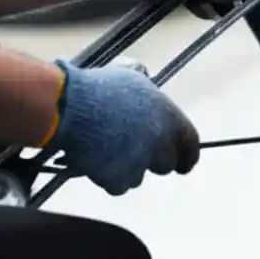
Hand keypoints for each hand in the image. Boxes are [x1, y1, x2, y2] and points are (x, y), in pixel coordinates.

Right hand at [47, 61, 199, 195]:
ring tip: (106, 149)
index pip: (191, 144)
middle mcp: (159, 142)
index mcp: (168, 117)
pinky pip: (118, 185)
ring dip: (127, 168)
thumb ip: (144, 82)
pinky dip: (108, 177)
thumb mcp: (129, 76)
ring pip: (139, 176)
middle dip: (151, 160)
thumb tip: (144, 73)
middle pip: (165, 164)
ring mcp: (139, 163)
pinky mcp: (118, 179)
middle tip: (133, 151)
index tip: (184, 163)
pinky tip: (95, 160)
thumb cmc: (97, 89)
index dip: (187, 155)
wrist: (68, 108)